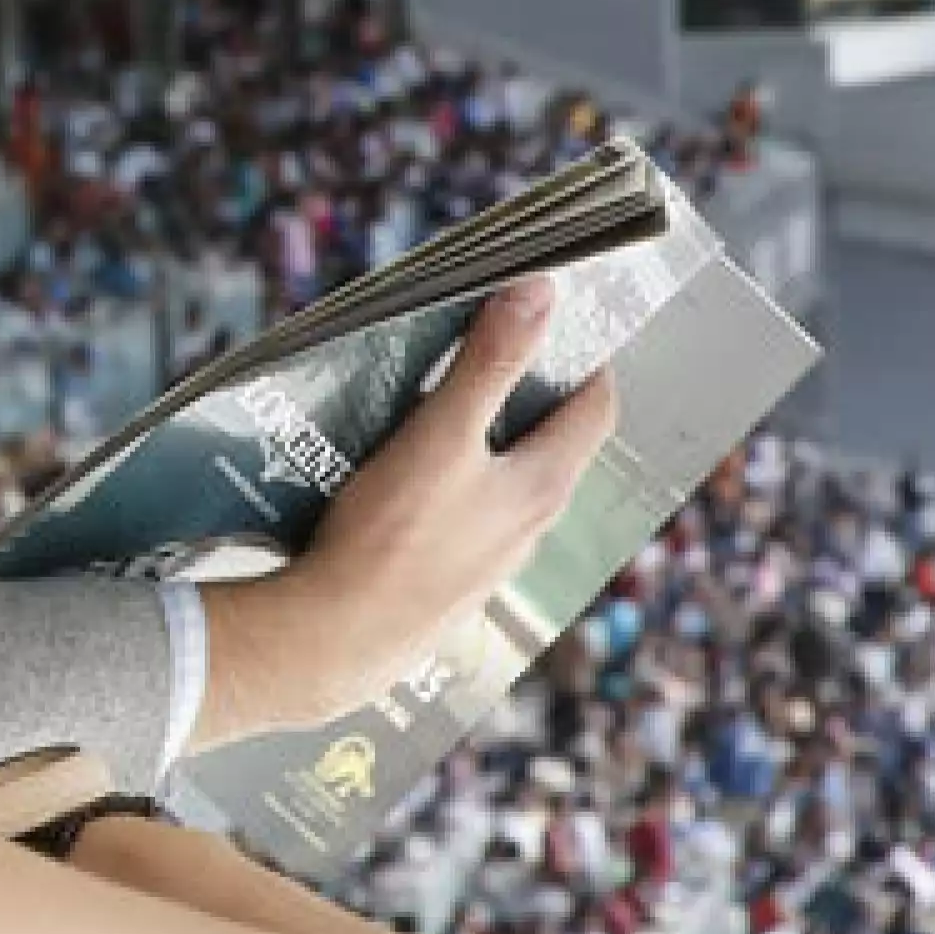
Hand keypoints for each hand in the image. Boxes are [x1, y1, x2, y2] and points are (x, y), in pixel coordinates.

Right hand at [193, 279, 615, 744]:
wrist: (338, 639)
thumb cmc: (390, 536)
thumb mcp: (440, 433)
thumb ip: (490, 363)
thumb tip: (540, 294)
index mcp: (543, 486)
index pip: (596, 410)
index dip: (587, 361)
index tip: (564, 325)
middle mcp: (530, 527)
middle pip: (551, 445)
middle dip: (528, 395)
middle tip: (493, 351)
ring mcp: (492, 561)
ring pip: (505, 485)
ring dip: (485, 442)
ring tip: (435, 406)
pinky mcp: (450, 583)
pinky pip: (466, 519)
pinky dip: (452, 485)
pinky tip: (401, 478)